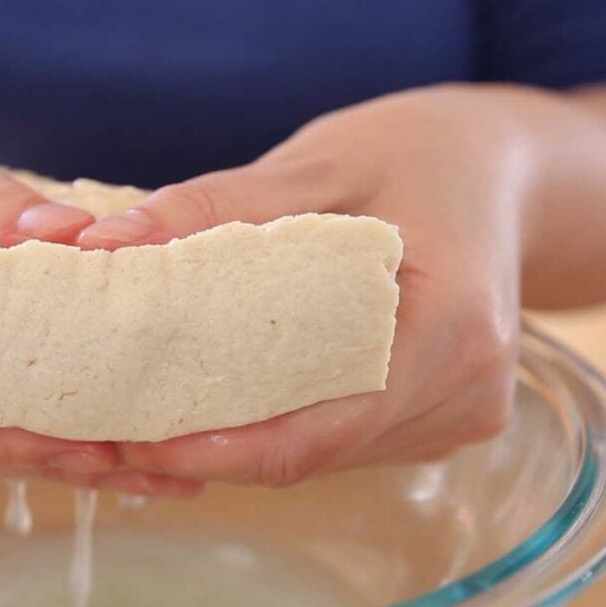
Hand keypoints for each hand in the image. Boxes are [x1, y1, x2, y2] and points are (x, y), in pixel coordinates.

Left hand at [77, 84, 522, 485]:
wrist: (499, 170)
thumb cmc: (416, 151)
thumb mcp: (320, 163)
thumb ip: (216, 204)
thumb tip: (107, 242)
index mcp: (452, 327)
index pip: (324, 424)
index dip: (224, 448)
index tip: (137, 441)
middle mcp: (467, 391)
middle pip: (319, 450)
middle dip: (214, 450)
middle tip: (122, 432)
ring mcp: (462, 415)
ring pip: (328, 455)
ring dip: (242, 445)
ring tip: (157, 416)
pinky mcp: (445, 419)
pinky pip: (346, 442)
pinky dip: (283, 429)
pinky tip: (228, 403)